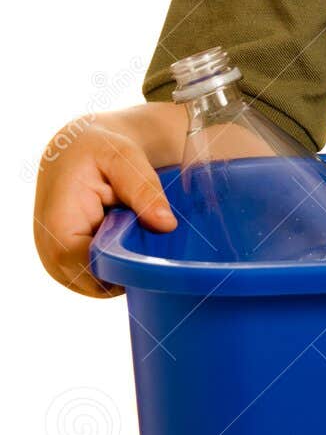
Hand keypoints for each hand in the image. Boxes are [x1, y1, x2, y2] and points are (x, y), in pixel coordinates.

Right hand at [33, 116, 177, 297]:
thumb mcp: (124, 157)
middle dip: (130, 267)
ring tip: (134, 230)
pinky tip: (126, 239)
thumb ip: (144, 189)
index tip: (155, 248)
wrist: (79, 148)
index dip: (129, 267)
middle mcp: (51, 255)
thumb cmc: (100, 148)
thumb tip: (166, 225)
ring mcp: (57, 266)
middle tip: (149, 233)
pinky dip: (118, 265)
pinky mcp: (68, 268)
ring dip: (124, 265)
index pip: (96, 271)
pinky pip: (100, 280)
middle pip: (101, 285)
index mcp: (59, 229)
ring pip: (103, 286)